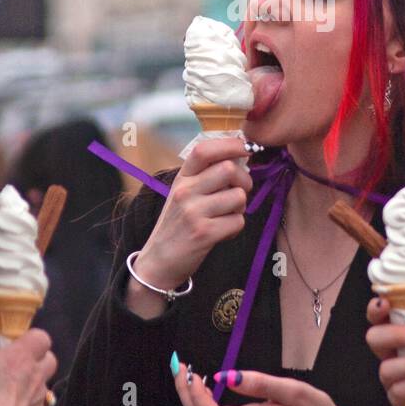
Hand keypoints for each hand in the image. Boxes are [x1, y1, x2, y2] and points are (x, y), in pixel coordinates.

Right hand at [0, 329, 56, 405]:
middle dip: (36, 360)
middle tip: (15, 369)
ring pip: (43, 382)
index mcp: (22, 357)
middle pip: (48, 359)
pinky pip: (37, 403)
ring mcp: (41, 397)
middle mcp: (38, 374)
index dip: (29, 340)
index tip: (12, 348)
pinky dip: (28, 404)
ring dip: (31, 383)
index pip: (41, 337)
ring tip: (10, 393)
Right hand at [134, 136, 252, 289]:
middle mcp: (185, 191)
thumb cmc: (178, 224)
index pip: (204, 149)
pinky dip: (235, 228)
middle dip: (244, 181)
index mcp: (182, 178)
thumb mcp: (183, 194)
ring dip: (240, 208)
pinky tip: (222, 233)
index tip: (246, 148)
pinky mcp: (203, 233)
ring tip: (227, 216)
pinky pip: (238, 221)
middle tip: (239, 192)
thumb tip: (240, 158)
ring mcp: (193, 212)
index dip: (230, 144)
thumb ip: (205, 176)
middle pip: (228, 169)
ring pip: (238, 196)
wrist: (158, 262)